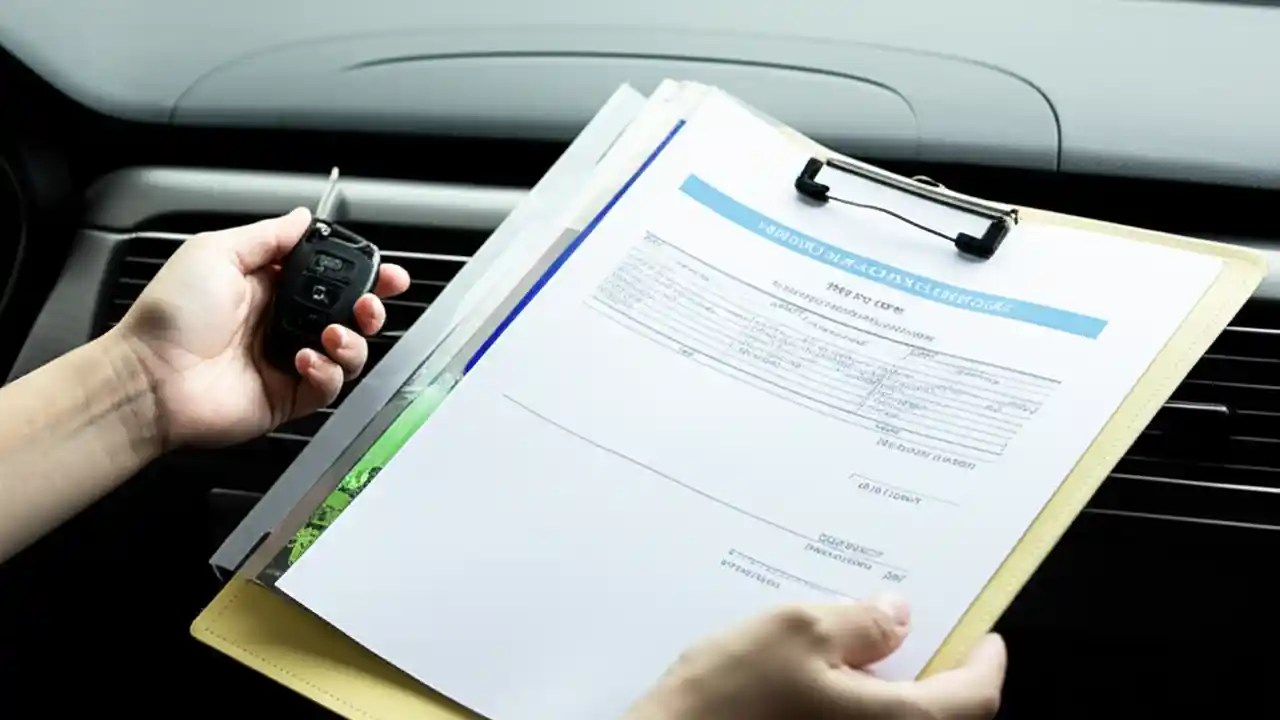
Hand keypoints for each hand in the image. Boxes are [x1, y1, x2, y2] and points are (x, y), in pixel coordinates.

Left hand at [113, 208, 410, 448]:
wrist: (149, 377)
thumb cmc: (169, 315)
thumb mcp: (216, 252)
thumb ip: (267, 236)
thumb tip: (302, 217)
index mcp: (270, 287)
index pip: (332, 278)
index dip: (363, 274)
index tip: (385, 272)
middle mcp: (284, 324)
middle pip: (351, 316)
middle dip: (372, 308)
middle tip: (372, 303)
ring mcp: (288, 362)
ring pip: (349, 352)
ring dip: (354, 341)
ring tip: (335, 334)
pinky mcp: (290, 397)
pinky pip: (331, 387)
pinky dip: (329, 372)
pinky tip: (306, 360)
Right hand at [625, 597, 1005, 719]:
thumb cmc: (730, 697)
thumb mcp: (796, 630)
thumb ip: (859, 622)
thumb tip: (897, 616)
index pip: (975, 697)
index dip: (985, 661)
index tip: (984, 633)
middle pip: (937, 715)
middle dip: (934, 668)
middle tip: (914, 625)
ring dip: (888, 684)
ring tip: (859, 639)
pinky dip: (854, 701)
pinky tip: (822, 672)